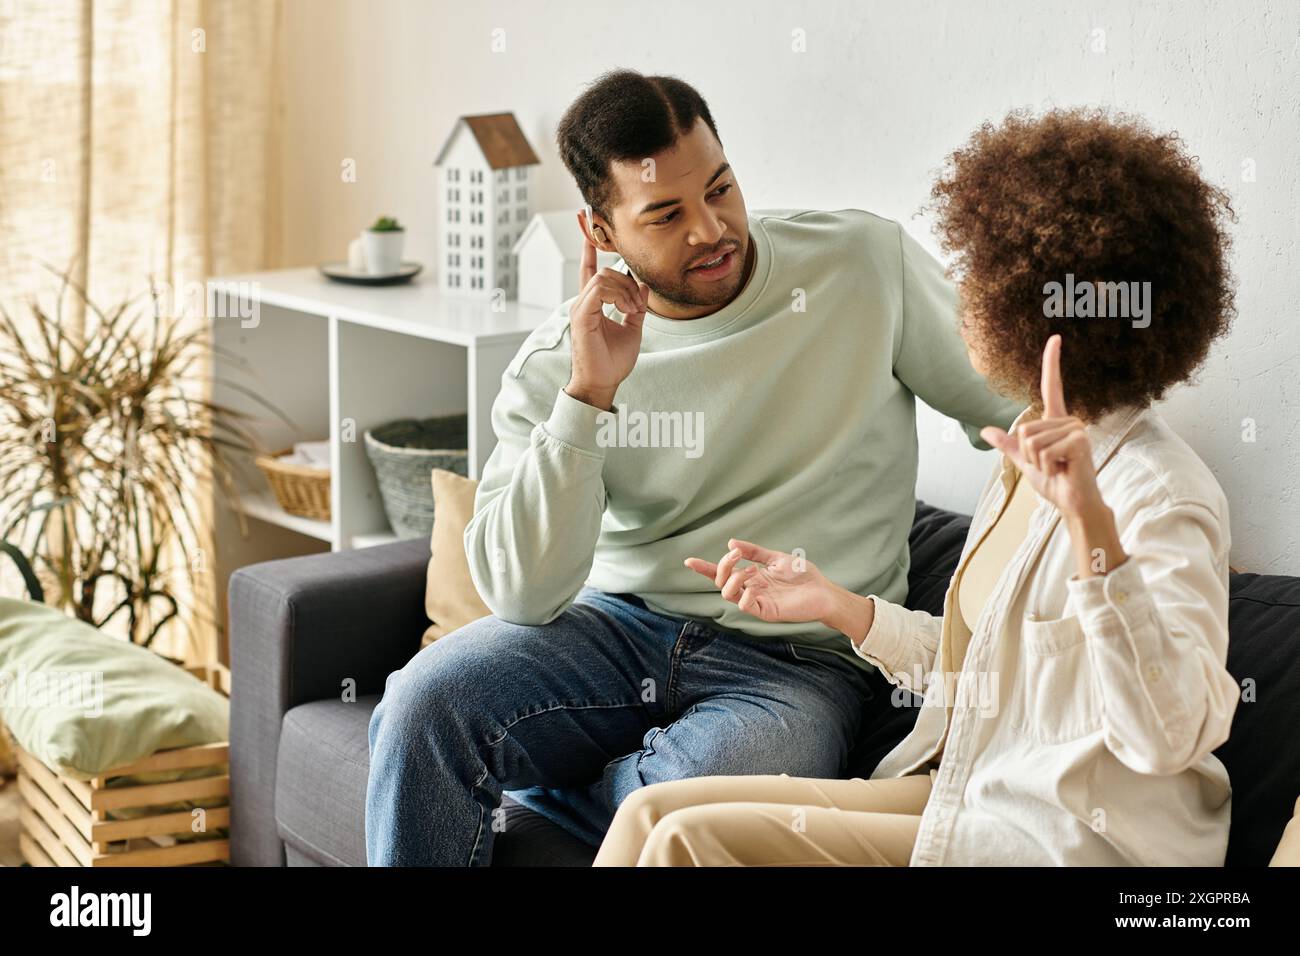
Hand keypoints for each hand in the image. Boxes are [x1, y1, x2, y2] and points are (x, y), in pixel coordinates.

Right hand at [564, 217, 649, 409]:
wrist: (603, 383)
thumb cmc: (612, 362)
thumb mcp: (632, 329)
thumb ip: (637, 307)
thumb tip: (644, 287)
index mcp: (593, 305)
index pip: (590, 272)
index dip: (590, 250)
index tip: (589, 230)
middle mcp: (583, 304)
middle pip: (605, 272)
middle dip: (627, 282)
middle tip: (640, 306)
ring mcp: (580, 308)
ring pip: (603, 278)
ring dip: (626, 291)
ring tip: (635, 310)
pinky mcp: (582, 316)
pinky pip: (599, 289)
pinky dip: (618, 295)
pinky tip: (627, 310)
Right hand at [683, 538, 837, 624]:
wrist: (823, 591)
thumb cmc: (802, 575)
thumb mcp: (775, 558)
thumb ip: (754, 552)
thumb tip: (730, 543)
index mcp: (750, 577)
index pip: (722, 574)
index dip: (705, 568)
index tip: (688, 561)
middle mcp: (749, 589)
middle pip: (720, 582)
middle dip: (721, 567)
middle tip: (735, 555)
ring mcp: (756, 601)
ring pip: (728, 594)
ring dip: (733, 579)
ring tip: (751, 570)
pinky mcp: (766, 612)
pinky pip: (746, 606)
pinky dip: (744, 595)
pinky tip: (754, 586)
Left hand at [979, 334, 1126, 577]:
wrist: (1071, 501)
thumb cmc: (1054, 481)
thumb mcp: (1024, 461)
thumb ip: (1008, 445)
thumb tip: (986, 431)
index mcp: (1056, 421)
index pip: (1053, 386)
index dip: (1052, 362)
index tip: (1055, 338)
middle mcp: (1068, 420)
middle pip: (1025, 428)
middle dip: (1028, 453)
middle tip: (1049, 464)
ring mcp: (1076, 429)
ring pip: (1031, 439)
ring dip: (1037, 460)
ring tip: (1058, 466)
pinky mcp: (1079, 441)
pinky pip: (1044, 450)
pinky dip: (1046, 465)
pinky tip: (1064, 469)